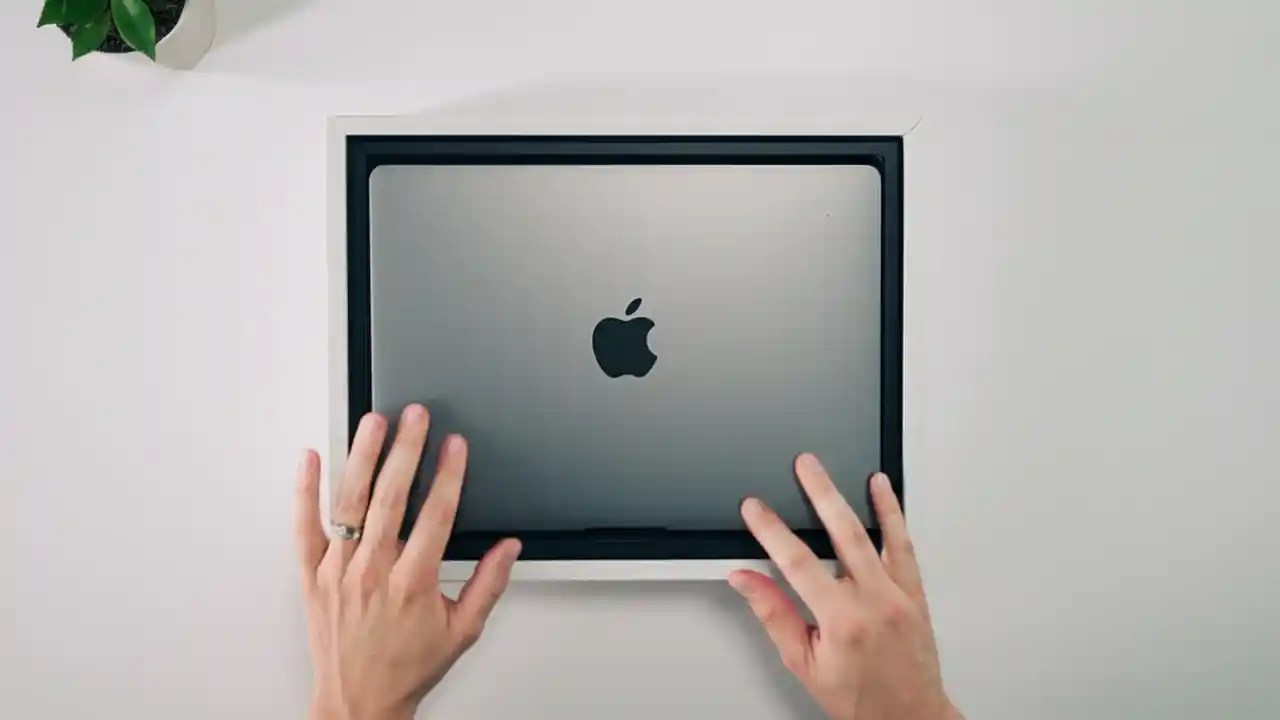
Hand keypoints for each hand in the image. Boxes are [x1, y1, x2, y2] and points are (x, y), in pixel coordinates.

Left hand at [295, 404, 521, 719]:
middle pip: (392, 496)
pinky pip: (304, 526)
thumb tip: (509, 548)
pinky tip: (311, 459)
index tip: (455, 445)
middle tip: (416, 416)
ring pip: (350, 502)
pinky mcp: (312, 576)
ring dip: (363, 457)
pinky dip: (305, 490)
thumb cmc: (405, 668)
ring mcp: (338, 571)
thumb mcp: (462, 631)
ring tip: (373, 423)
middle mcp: (373, 571)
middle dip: (407, 449)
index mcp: (412, 582)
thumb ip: (489, 585)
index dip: (448, 474)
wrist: (358, 702)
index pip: (436, 514)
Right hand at [730, 455, 960, 719]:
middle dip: (819, 493)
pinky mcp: (915, 595)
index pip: (797, 562)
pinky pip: (905, 546)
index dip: (771, 530)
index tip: (755, 509)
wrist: (910, 718)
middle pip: (842, 534)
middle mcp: (874, 602)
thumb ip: (774, 616)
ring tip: (836, 471)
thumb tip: (746, 582)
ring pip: (875, 534)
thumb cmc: (860, 700)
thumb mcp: (803, 664)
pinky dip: (893, 516)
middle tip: (804, 465)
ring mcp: (899, 595)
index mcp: (841, 621)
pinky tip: (884, 492)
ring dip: (854, 496)